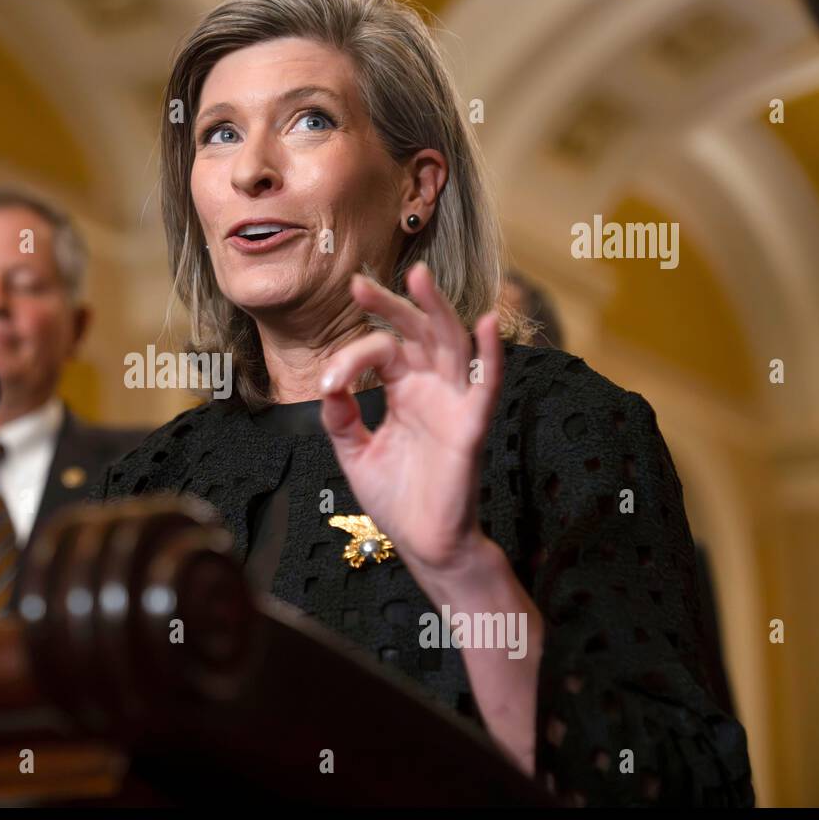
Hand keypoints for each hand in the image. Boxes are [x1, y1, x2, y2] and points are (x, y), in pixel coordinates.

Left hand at [319, 262, 502, 587]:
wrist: (423, 543)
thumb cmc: (397, 498)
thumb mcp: (355, 452)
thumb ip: (340, 417)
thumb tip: (328, 383)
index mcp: (404, 391)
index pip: (382, 352)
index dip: (351, 357)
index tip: (327, 381)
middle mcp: (431, 389)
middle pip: (417, 332)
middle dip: (392, 304)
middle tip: (359, 283)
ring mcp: (453, 404)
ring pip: (450, 344)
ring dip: (437, 309)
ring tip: (418, 276)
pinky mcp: (471, 427)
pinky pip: (486, 385)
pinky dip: (490, 354)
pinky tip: (487, 322)